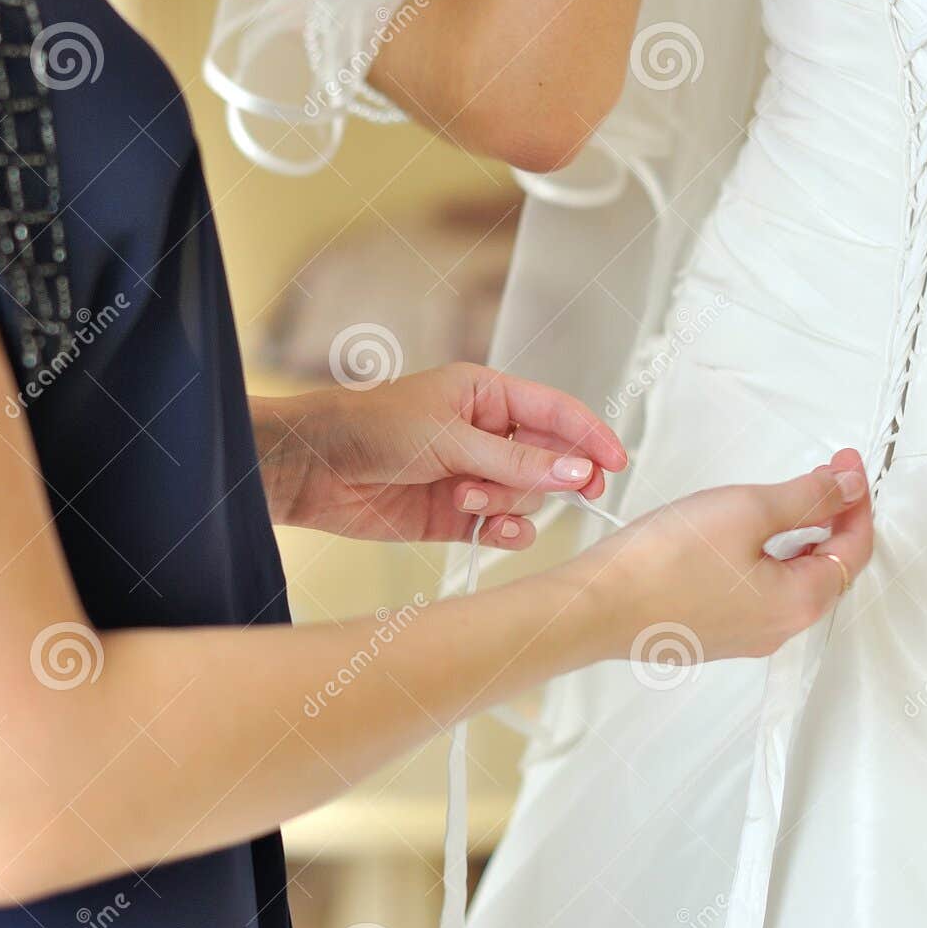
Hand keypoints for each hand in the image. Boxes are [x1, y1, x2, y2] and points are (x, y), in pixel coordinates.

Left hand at [253, 363, 628, 546]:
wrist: (311, 468)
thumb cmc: (368, 428)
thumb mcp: (448, 437)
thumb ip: (514, 460)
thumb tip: (574, 471)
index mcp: (485, 395)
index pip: (556, 412)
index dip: (590, 436)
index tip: (615, 462)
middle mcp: (483, 434)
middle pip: (548, 460)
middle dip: (550, 476)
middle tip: (572, 490)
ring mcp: (470, 476)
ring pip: (525, 499)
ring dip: (508, 505)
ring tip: (466, 500)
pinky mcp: (452, 515)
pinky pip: (500, 527)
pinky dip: (502, 532)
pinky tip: (485, 531)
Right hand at [566, 450, 875, 662]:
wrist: (593, 607)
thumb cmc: (661, 565)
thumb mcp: (745, 510)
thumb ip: (807, 498)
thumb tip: (850, 489)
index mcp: (799, 603)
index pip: (853, 547)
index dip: (856, 499)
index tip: (845, 465)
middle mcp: (778, 630)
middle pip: (826, 569)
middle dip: (830, 519)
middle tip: (822, 476)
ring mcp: (742, 637)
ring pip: (788, 583)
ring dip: (796, 540)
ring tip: (780, 503)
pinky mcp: (709, 632)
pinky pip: (754, 594)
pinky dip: (763, 561)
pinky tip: (738, 539)